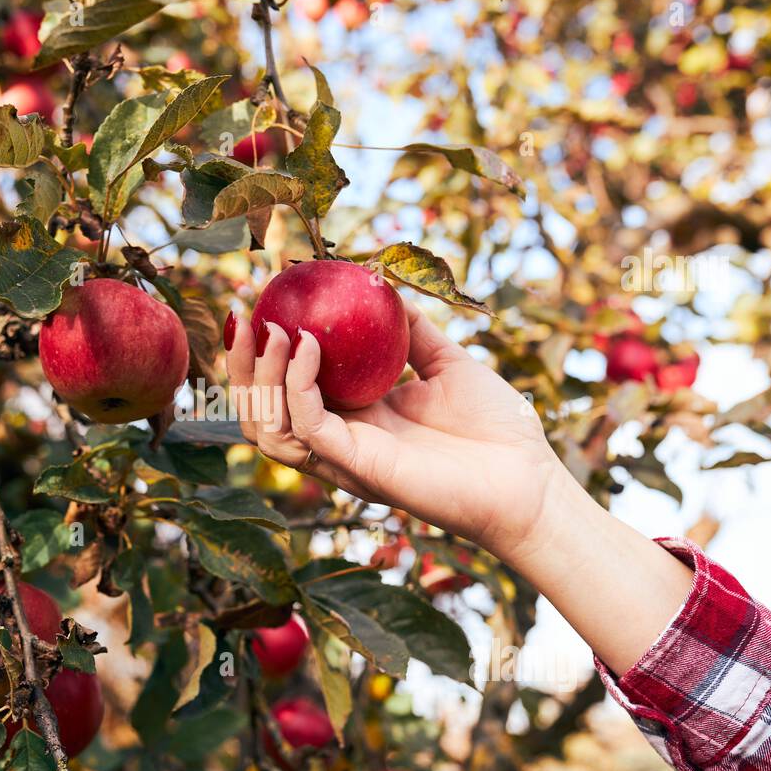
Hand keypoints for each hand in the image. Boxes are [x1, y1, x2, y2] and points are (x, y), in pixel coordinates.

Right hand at [225, 301, 694, 674]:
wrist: (530, 481)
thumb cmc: (499, 430)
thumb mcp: (449, 364)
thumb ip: (414, 334)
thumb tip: (386, 289)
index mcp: (356, 417)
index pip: (286, 388)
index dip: (261, 352)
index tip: (258, 304)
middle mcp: (341, 439)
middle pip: (261, 409)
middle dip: (240, 366)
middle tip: (243, 316)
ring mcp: (345, 456)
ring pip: (269, 424)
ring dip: (260, 377)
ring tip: (275, 329)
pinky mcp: (358, 465)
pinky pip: (310, 425)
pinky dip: (298, 384)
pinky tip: (310, 344)